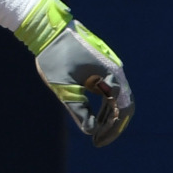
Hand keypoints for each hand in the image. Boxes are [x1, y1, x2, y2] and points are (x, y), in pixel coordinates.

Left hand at [16, 0, 132, 146]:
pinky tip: (94, 116)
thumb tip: (91, 131)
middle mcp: (115, 70)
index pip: (121, 108)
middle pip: (123, 104)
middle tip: (98, 142)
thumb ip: (78, 109)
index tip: (97, 142)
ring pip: (117, 97)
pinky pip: (109, 90)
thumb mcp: (63, 87)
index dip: (112, 129)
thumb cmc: (55, 56)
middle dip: (113, 125)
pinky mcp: (101, 67)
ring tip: (95, 132)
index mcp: (109, 74)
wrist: (49, 30)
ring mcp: (109, 68)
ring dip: (109, 116)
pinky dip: (105, 105)